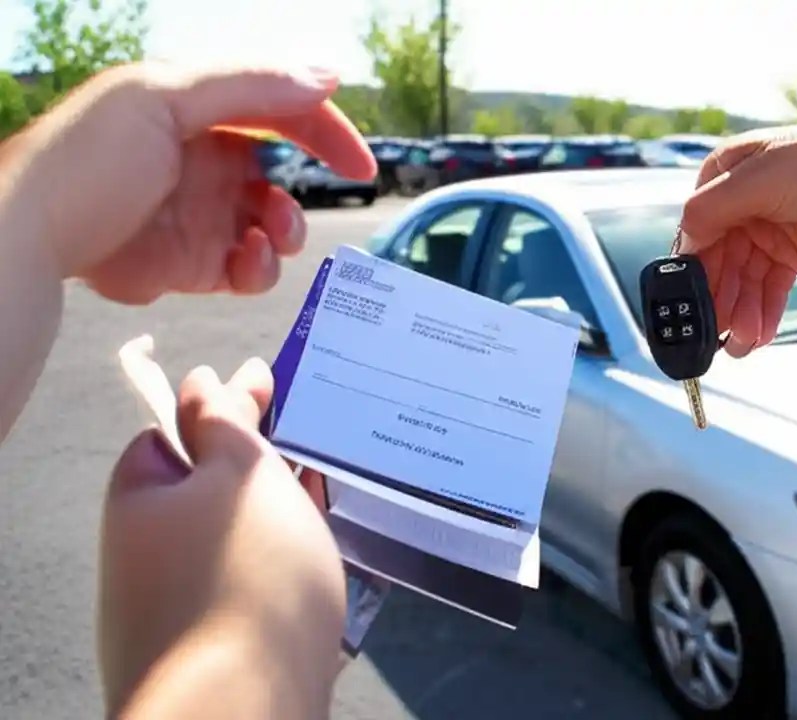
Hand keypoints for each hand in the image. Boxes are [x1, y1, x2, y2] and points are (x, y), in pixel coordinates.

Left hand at [4, 61, 375, 303]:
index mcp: (197, 108)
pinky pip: (250, 268)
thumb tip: (328, 76)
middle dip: (304, 189)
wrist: (30, 235)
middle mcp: (203, 160)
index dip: (325, 130)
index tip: (359, 165)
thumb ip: (251, 85)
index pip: (279, 109)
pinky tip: (246, 260)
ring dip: (286, 230)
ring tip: (268, 236)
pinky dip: (262, 267)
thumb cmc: (85, 158)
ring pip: (274, 224)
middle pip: (283, 171)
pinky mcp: (193, 264)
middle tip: (297, 211)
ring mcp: (200, 213)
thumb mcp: (164, 99)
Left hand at [98, 358, 344, 718]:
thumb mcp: (241, 473)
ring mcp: (181, 605)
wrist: (244, 710)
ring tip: (338, 511)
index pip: (173, 433)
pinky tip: (329, 572)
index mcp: (141, 500)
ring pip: (243, 541)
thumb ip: (223, 420)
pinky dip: (292, 573)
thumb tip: (206, 378)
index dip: (225, 410)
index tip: (279, 389)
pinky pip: (258, 589)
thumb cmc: (247, 579)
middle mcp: (149, 554)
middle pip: (214, 490)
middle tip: (323, 454)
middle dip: (270, 471)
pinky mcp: (219, 647)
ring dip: (289, 523)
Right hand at [678, 120, 796, 356]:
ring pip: (744, 284)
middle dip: (721, 301)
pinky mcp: (788, 256)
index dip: (695, 273)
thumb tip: (684, 244)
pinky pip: (770, 290)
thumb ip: (712, 209)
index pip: (696, 236)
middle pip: (719, 266)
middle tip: (719, 336)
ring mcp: (763, 235)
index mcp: (720, 183)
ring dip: (742, 314)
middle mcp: (737, 211)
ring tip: (743, 344)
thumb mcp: (756, 179)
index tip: (691, 308)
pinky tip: (760, 335)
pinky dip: (765, 312)